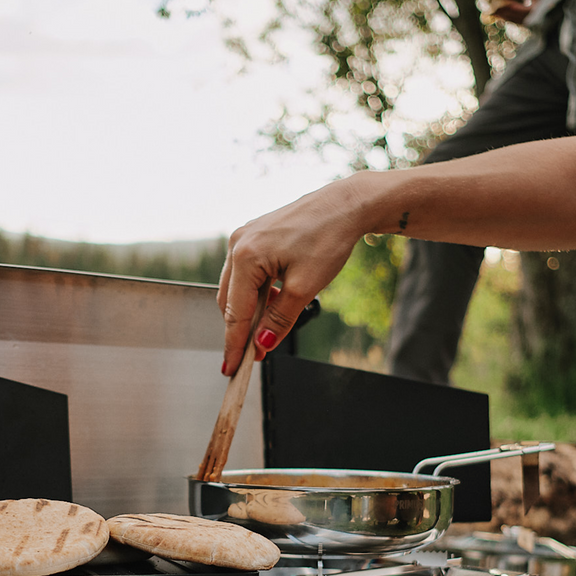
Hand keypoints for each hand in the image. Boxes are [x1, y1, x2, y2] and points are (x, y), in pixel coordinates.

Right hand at [218, 178, 367, 374]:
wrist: (345, 206)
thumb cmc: (328, 238)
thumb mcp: (304, 288)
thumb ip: (279, 319)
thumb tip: (262, 344)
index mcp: (245, 256)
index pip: (235, 313)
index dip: (234, 346)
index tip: (232, 369)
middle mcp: (238, 244)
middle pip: (230, 301)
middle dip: (241, 330)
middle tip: (256, 355)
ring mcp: (244, 238)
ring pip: (237, 288)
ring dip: (250, 311)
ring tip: (269, 329)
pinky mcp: (254, 236)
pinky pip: (247, 273)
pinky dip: (256, 293)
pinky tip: (275, 301)